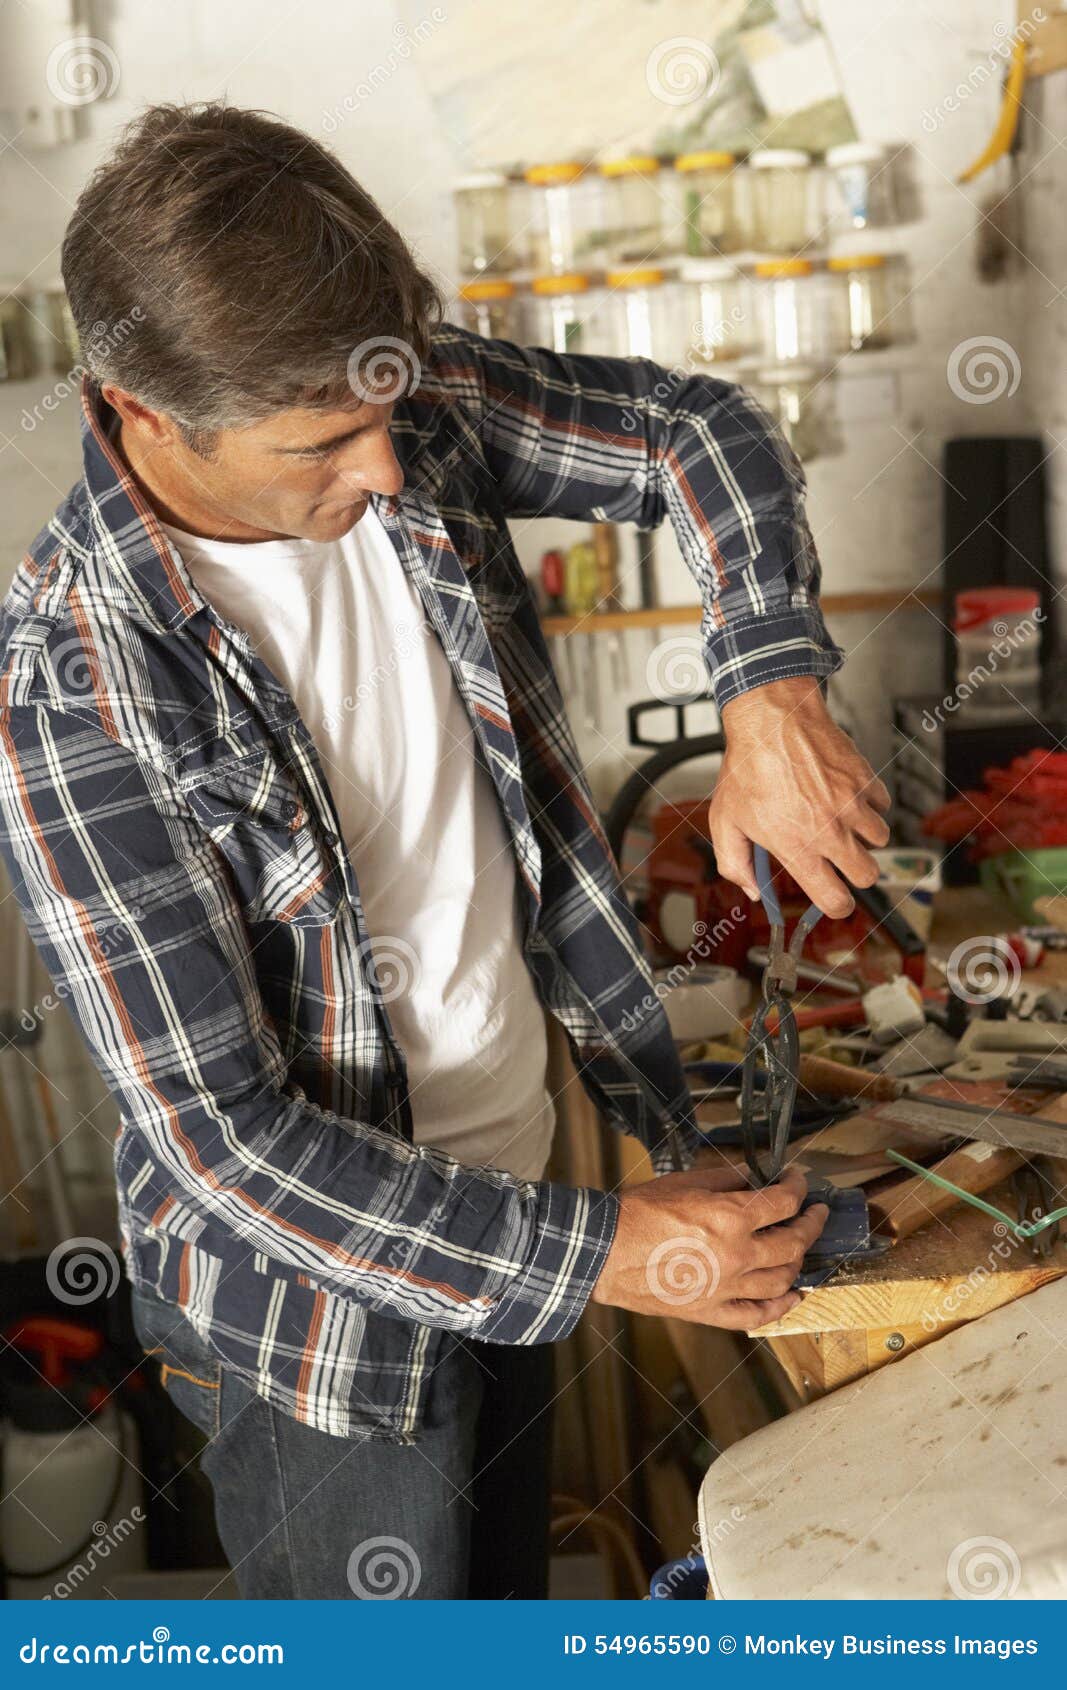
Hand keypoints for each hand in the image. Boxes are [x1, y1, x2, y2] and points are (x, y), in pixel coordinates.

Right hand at [590, 1165, 827, 1330]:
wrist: (605, 1251)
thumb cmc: (640, 1212)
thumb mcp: (686, 1181)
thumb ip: (727, 1179)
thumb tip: (756, 1176)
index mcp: (731, 1217)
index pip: (783, 1202)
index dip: (797, 1187)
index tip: (797, 1181)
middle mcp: (738, 1254)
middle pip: (793, 1242)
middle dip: (811, 1223)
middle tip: (815, 1213)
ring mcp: (727, 1286)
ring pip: (783, 1279)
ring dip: (799, 1262)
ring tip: (801, 1250)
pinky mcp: (713, 1310)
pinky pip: (757, 1314)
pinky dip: (781, 1307)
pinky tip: (793, 1296)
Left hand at [710, 676, 889, 918]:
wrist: (772, 721)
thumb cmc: (748, 767)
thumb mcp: (725, 821)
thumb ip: (736, 864)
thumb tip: (753, 890)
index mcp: (798, 849)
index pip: (834, 901)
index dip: (836, 905)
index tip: (832, 898)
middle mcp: (830, 833)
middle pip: (868, 876)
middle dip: (855, 873)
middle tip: (839, 859)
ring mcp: (852, 806)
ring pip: (880, 840)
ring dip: (864, 836)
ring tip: (838, 820)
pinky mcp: (866, 781)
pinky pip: (882, 805)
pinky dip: (869, 804)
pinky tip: (845, 795)